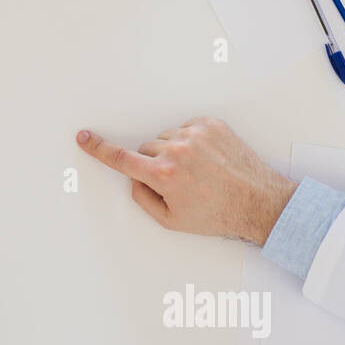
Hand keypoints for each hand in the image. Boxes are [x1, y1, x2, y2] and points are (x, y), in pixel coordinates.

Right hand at [76, 118, 297, 246]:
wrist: (259, 202)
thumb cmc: (217, 215)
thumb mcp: (171, 220)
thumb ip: (142, 197)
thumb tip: (134, 178)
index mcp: (164, 175)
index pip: (122, 159)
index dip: (99, 148)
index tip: (85, 137)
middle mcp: (177, 150)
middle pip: (146, 148)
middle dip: (153, 163)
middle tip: (177, 182)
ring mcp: (195, 134)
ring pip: (165, 138)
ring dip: (173, 152)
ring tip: (197, 171)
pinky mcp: (211, 124)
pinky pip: (186, 128)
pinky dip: (190, 141)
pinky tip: (206, 160)